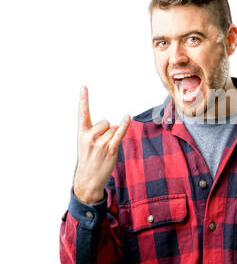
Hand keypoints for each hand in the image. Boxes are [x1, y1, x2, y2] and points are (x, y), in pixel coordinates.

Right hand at [72, 87, 129, 204]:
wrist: (88, 177)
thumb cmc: (89, 158)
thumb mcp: (86, 143)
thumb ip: (98, 131)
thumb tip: (116, 125)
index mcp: (81, 133)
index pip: (82, 113)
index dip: (84, 99)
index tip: (84, 87)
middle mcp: (89, 136)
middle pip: (105, 122)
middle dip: (107, 130)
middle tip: (100, 144)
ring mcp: (100, 143)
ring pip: (113, 130)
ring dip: (113, 137)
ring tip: (105, 149)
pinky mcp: (110, 149)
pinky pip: (120, 133)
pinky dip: (125, 125)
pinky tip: (128, 117)